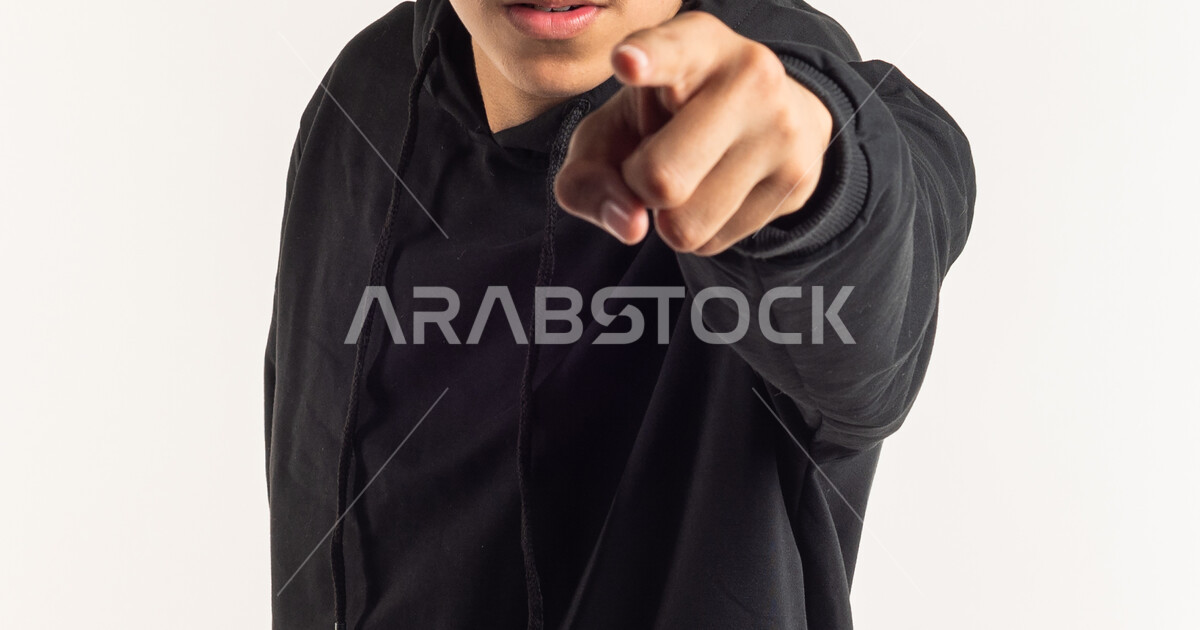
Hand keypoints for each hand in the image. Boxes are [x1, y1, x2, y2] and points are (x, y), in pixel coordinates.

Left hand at [554, 11, 833, 256]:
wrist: (769, 116)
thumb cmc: (665, 120)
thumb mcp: (610, 133)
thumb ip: (587, 178)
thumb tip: (631, 226)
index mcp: (693, 43)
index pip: (670, 51)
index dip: (648, 58)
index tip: (628, 62)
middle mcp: (747, 75)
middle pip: (660, 178)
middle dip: (639, 186)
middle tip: (655, 157)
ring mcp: (781, 127)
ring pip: (687, 224)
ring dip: (670, 215)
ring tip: (693, 171)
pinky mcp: (799, 177)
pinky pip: (715, 241)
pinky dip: (701, 228)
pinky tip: (718, 188)